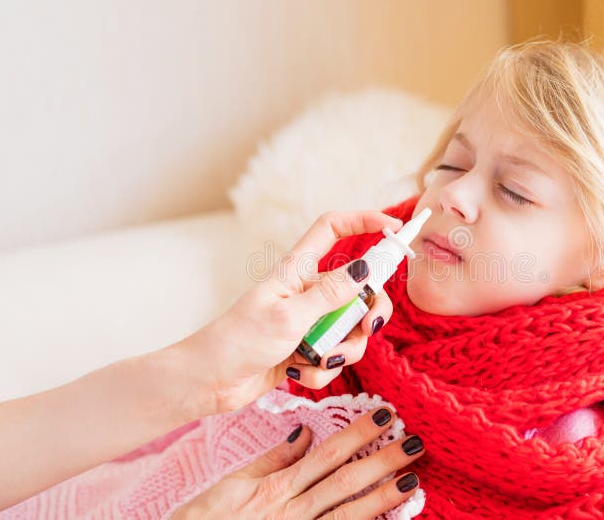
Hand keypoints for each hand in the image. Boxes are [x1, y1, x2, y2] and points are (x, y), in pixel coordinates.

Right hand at [171, 407, 423, 519]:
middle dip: (382, 461)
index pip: (327, 454)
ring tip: (411, 480)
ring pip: (347, 515)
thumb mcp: (230, 484)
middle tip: (415, 443)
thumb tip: (304, 432)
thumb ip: (272, 460)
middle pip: (345, 482)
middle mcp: (292, 512)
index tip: (386, 416)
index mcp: (276, 488)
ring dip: (381, 498)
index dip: (359, 434)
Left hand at [178, 211, 401, 414]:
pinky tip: (296, 375)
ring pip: (351, 330)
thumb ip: (331, 294)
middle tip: (367, 327)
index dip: (364, 220)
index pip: (334, 228)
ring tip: (315, 360)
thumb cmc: (238, 340)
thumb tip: (366, 268)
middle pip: (360, 288)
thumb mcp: (289, 316)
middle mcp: (309, 292)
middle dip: (369, 312)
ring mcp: (311, 321)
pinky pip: (334, 358)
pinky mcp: (309, 350)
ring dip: (341, 350)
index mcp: (298, 270)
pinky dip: (320, 370)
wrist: (208, 383)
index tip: (395, 228)